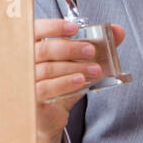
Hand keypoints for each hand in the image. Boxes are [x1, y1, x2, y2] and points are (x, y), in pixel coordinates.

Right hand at [34, 18, 125, 142]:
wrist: (49, 115)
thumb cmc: (59, 84)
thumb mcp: (77, 64)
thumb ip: (96, 45)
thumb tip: (118, 31)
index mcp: (32, 46)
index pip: (36, 29)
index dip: (54, 27)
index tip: (74, 28)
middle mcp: (24, 61)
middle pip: (44, 49)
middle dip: (71, 48)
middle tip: (91, 51)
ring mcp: (25, 80)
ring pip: (48, 69)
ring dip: (75, 67)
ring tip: (95, 70)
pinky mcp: (31, 98)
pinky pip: (46, 88)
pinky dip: (65, 82)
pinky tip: (80, 81)